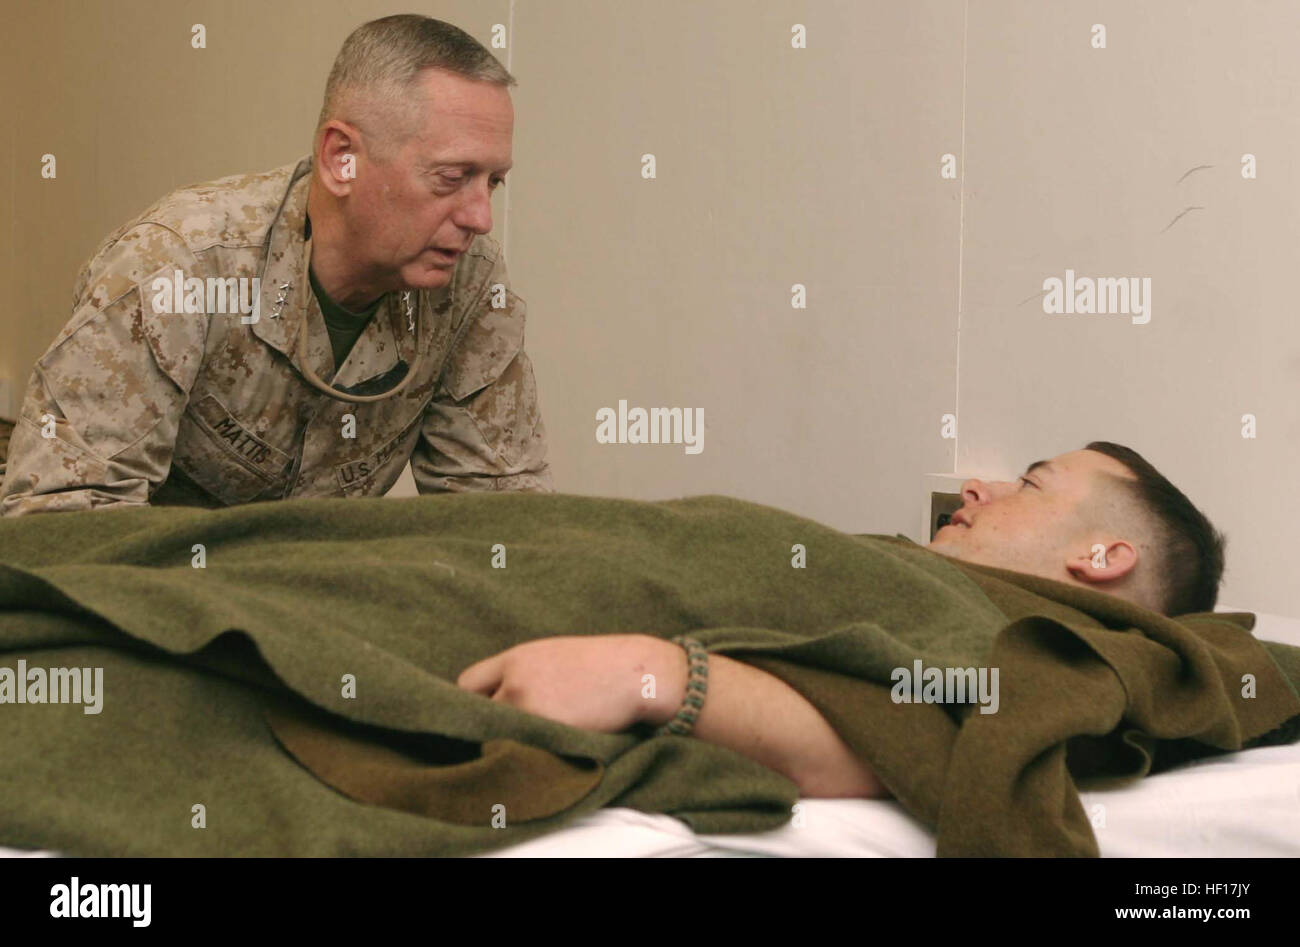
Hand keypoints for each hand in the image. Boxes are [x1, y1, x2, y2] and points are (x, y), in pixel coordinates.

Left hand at [456, 634, 686, 733]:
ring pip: (498, 739)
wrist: (640, 674)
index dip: (475, 701)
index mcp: (517, 659)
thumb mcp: (556, 654)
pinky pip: (522, 754)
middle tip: (505, 736)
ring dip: (508, 744)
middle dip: (489, 725)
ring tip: (531, 746)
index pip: (467, 683)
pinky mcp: (547, 735)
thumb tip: (497, 700)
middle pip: (478, 715)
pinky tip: (545, 753)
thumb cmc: (603, 665)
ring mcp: (529, 711)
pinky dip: (528, 757)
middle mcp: (515, 683)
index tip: (486, 713)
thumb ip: (523, 673)